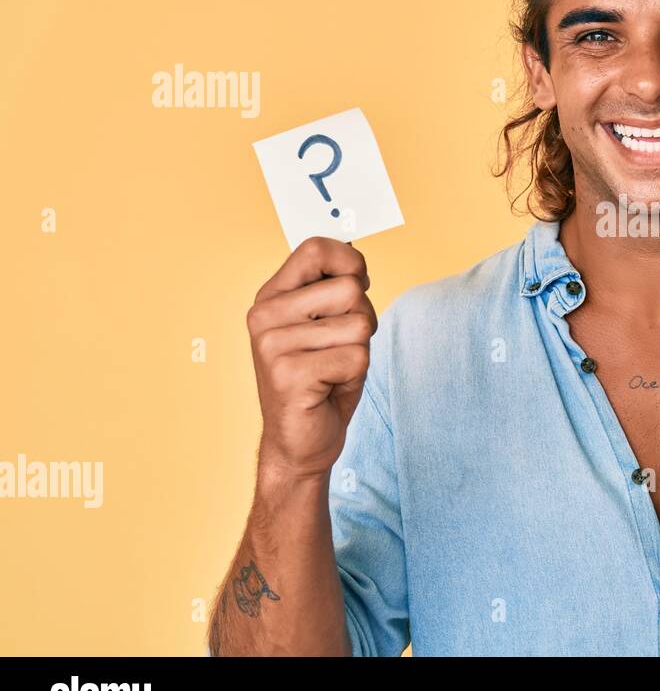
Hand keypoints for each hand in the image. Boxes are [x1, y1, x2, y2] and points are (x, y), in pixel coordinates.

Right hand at [246, 237, 376, 479]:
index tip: (358, 283)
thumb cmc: (321, 380)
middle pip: (351, 288)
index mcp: (271, 296)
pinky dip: (355, 375)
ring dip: (360, 351)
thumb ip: (333, 289)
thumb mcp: (327, 325)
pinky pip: (356, 357)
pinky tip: (329, 388)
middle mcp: (265, 315)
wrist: (299, 442)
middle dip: (364, 319)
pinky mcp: (289, 374)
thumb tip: (353, 250)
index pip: (316, 248)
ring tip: (333, 369)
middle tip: (341, 347)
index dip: (351, 262)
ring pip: (360, 325)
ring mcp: (273, 344)